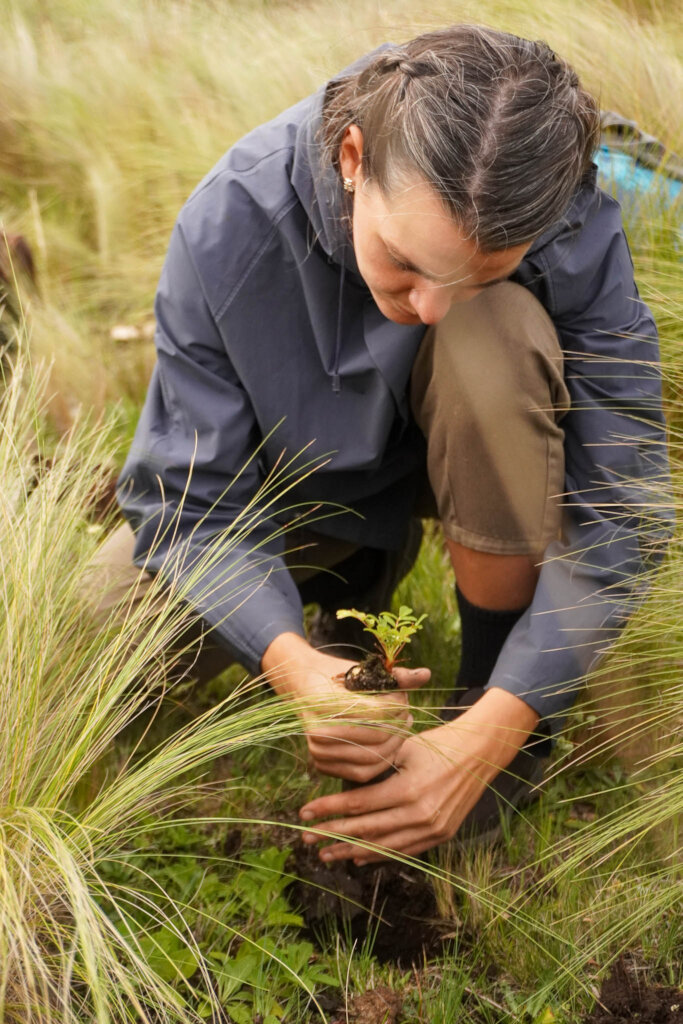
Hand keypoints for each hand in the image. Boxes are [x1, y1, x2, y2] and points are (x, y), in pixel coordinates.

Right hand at [261, 632, 430, 781]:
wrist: (304, 686)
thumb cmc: (337, 675)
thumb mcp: (363, 670)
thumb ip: (395, 677)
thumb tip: (427, 674)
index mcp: (326, 703)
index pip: (377, 712)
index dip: (397, 705)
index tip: (403, 696)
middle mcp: (319, 731)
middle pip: (377, 737)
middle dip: (398, 725)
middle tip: (407, 714)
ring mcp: (319, 752)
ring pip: (372, 758)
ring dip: (394, 744)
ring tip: (402, 727)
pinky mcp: (323, 766)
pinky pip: (362, 773)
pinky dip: (381, 760)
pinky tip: (390, 744)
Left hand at [298, 687, 538, 860]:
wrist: (481, 752)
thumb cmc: (439, 743)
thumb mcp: (404, 748)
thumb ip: (376, 769)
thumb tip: (339, 783)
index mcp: (408, 789)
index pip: (357, 804)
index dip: (328, 810)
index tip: (304, 813)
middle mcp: (420, 814)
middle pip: (365, 829)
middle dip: (332, 835)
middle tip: (305, 839)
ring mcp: (432, 829)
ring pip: (383, 847)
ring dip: (351, 851)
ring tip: (326, 855)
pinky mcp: (440, 835)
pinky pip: (404, 851)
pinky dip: (379, 855)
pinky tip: (358, 857)